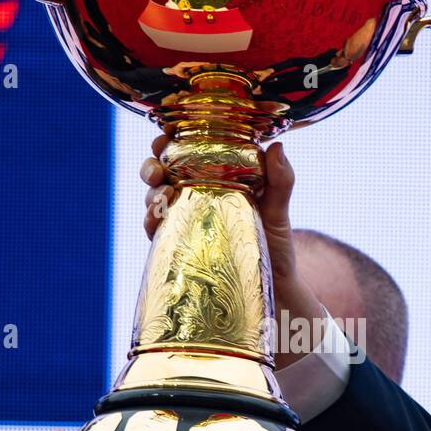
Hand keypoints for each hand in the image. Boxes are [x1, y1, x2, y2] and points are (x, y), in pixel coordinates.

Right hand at [140, 135, 323, 366]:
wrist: (274, 295)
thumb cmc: (277, 250)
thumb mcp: (279, 213)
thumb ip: (280, 181)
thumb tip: (277, 146)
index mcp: (216, 179)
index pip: (188, 152)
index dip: (172, 140)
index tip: (167, 135)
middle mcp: (195, 198)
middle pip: (163, 173)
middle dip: (152, 165)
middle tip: (156, 168)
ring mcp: (184, 223)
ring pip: (155, 200)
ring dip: (150, 193)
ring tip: (161, 195)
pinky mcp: (178, 250)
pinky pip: (156, 232)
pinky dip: (150, 221)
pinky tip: (155, 218)